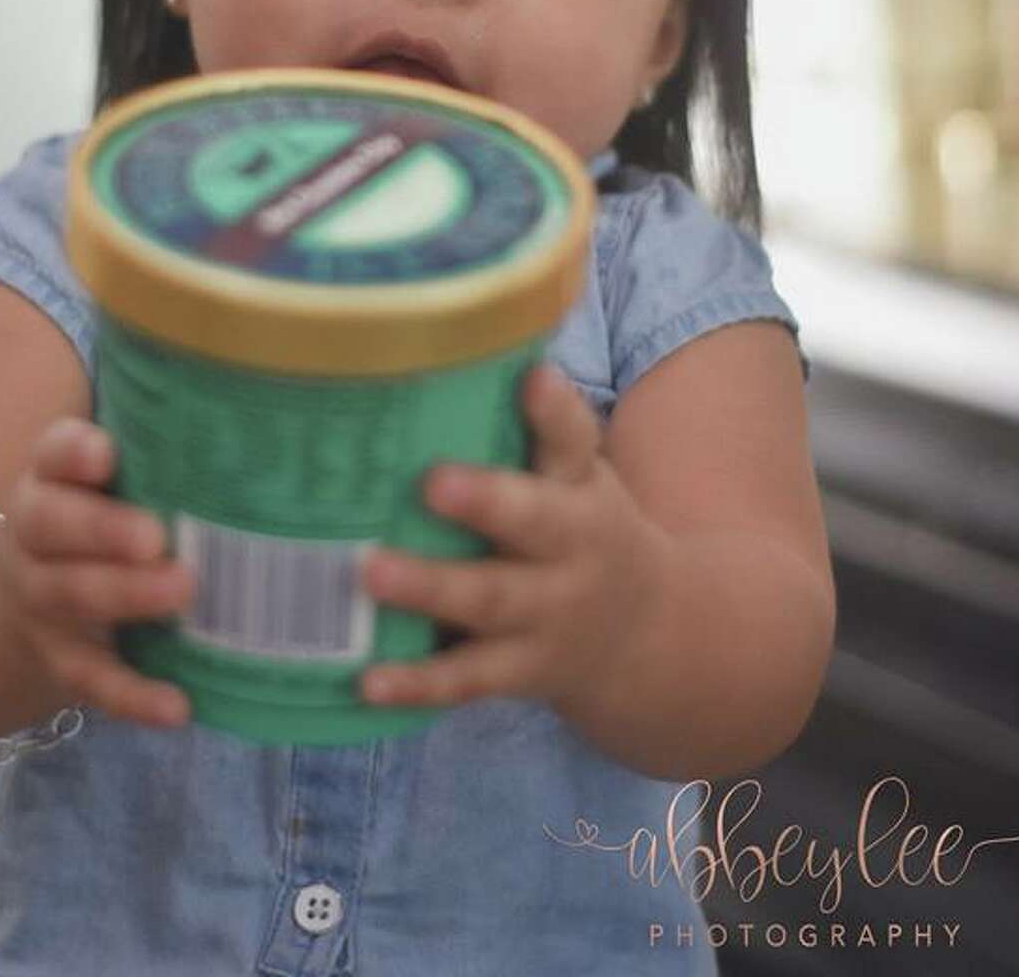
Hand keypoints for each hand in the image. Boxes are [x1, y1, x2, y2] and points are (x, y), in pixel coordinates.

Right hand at [0, 418, 194, 727]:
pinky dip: (134, 696)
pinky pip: (95, 680)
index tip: (106, 454)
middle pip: (54, 525)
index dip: (75, 453)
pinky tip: (176, 707)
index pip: (54, 454)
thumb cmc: (109, 516)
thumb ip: (172, 461)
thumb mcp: (122, 481)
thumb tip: (279, 442)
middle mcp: (38, 534)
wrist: (36, 597)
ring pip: (73, 595)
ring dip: (125, 597)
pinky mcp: (65, 660)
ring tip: (182, 592)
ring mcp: (44, 600)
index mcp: (56, 479)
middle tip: (155, 536)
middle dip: (103, 530)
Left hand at [358, 363, 667, 714]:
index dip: (553, 408)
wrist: (651, 637)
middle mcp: (572, 548)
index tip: (531, 377)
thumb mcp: (578, 476)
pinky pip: (468, 679)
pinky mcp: (521, 670)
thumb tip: (454, 334)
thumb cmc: (582, 529)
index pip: (573, 438)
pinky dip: (417, 684)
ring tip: (369, 571)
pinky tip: (367, 681)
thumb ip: (529, 428)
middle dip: (487, 502)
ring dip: (430, 587)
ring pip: (490, 601)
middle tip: (431, 481)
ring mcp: (548, 614)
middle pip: (534, 522)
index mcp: (581, 487)